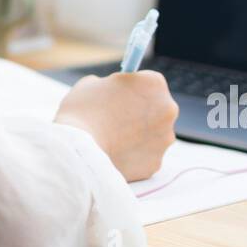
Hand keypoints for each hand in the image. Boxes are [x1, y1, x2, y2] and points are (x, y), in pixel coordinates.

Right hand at [54, 70, 178, 181]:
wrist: (78, 149)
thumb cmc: (81, 111)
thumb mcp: (91, 84)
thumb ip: (109, 85)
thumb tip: (111, 91)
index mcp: (154, 83)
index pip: (150, 83)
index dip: (134, 90)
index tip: (123, 96)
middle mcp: (168, 109)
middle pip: (158, 109)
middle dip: (141, 113)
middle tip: (118, 119)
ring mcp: (165, 138)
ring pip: (153, 135)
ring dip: (138, 136)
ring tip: (112, 140)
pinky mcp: (156, 163)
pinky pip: (145, 157)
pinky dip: (133, 157)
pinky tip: (114, 155)